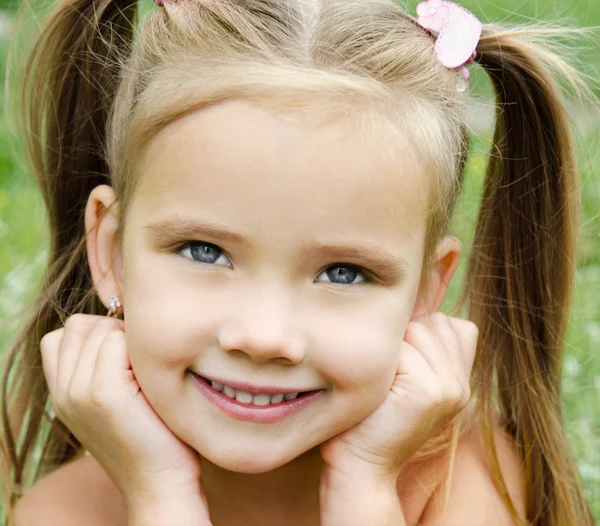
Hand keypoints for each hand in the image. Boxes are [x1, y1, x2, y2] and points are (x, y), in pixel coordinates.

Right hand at [41, 314, 207, 512]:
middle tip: (138, 363)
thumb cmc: (151, 434)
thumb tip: (119, 323)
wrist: (160, 483)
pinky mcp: (103, 394)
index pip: (66, 332)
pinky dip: (139, 350)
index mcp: (61, 392)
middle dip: (112, 330)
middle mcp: (62, 391)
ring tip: (145, 373)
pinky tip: (153, 378)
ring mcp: (78, 392)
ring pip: (99, 327)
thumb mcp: (113, 398)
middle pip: (79, 324)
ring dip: (128, 339)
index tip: (126, 359)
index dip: (100, 334)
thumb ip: (100, 364)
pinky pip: (117, 341)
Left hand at [320, 312, 477, 480]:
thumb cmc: (369, 416)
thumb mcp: (402, 378)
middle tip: (387, 376)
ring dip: (392, 346)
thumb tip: (418, 298)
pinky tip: (378, 389)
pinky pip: (402, 348)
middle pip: (434, 321)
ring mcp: (451, 388)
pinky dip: (383, 360)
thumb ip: (420, 346)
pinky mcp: (431, 392)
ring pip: (419, 329)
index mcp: (459, 380)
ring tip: (383, 381)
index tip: (396, 362)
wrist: (360, 465)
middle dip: (403, 336)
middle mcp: (462, 384)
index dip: (416, 331)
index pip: (451, 323)